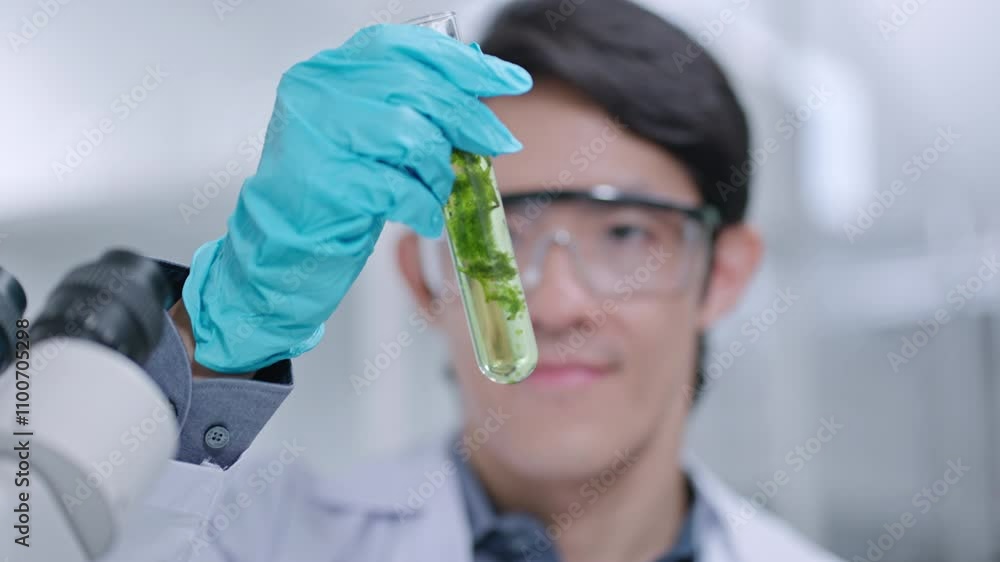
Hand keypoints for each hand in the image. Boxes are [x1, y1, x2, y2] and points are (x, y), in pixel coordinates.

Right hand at [181, 23, 531, 372]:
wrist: (276, 253)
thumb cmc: (328, 195)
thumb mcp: (365, 136)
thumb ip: (406, 105)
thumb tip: (476, 89)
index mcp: (328, 72)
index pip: (405, 46)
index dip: (463, 63)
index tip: (509, 80)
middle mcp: (317, 93)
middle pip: (417, 89)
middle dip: (470, 118)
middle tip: (499, 142)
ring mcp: (318, 135)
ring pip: (413, 136)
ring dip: (441, 170)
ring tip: (438, 191)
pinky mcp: (328, 182)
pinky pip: (402, 188)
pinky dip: (425, 206)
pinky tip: (424, 217)